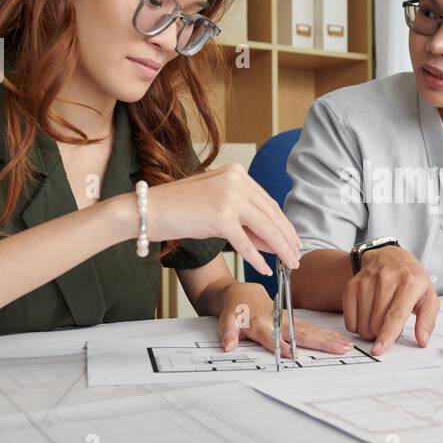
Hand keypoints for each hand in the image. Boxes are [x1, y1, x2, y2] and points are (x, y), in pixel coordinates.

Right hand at [138, 163, 300, 276]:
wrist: (146, 210)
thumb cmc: (177, 209)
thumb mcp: (217, 208)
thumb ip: (244, 220)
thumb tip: (272, 241)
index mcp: (236, 172)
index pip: (267, 201)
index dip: (283, 223)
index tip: (293, 239)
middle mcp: (236, 180)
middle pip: (271, 213)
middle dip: (287, 237)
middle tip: (297, 255)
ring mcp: (229, 197)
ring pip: (265, 228)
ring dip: (280, 249)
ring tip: (290, 263)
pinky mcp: (221, 216)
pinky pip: (246, 243)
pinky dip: (257, 259)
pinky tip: (266, 270)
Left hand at [215, 281, 352, 355]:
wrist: (244, 293)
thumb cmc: (236, 309)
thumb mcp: (226, 320)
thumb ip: (228, 333)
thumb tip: (228, 346)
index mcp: (260, 324)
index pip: (271, 337)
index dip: (281, 346)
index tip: (293, 356)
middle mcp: (278, 321)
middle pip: (301, 334)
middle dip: (320, 342)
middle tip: (338, 349)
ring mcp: (289, 321)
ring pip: (311, 330)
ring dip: (330, 339)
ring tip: (346, 347)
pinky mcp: (295, 321)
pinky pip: (313, 329)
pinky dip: (328, 335)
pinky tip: (341, 341)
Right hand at [342, 246, 438, 355]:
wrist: (389, 257)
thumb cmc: (411, 279)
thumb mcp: (428, 297)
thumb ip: (427, 321)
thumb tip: (422, 340)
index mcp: (409, 283)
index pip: (395, 314)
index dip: (387, 335)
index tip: (379, 348)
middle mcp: (387, 279)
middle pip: (376, 323)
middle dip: (381, 334)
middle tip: (389, 326)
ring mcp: (367, 281)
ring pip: (362, 323)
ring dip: (370, 330)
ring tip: (379, 319)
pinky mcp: (352, 285)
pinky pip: (349, 318)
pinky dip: (357, 324)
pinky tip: (367, 316)